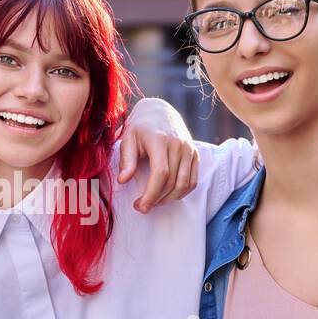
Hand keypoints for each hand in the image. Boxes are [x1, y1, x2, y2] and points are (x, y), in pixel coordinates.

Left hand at [118, 98, 199, 212]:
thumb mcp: (127, 139)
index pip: (161, 173)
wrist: (159, 111)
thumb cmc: (140, 127)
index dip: (151, 194)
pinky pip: (193, 181)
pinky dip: (181, 193)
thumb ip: (126, 160)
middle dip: (156, 199)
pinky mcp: (195, 154)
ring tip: (154, 202)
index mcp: (160, 140)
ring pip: (184, 184)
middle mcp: (178, 145)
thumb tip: (123, 181)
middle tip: (141, 207)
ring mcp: (189, 149)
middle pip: (172, 182)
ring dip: (169, 199)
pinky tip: (167, 196)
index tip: (139, 206)